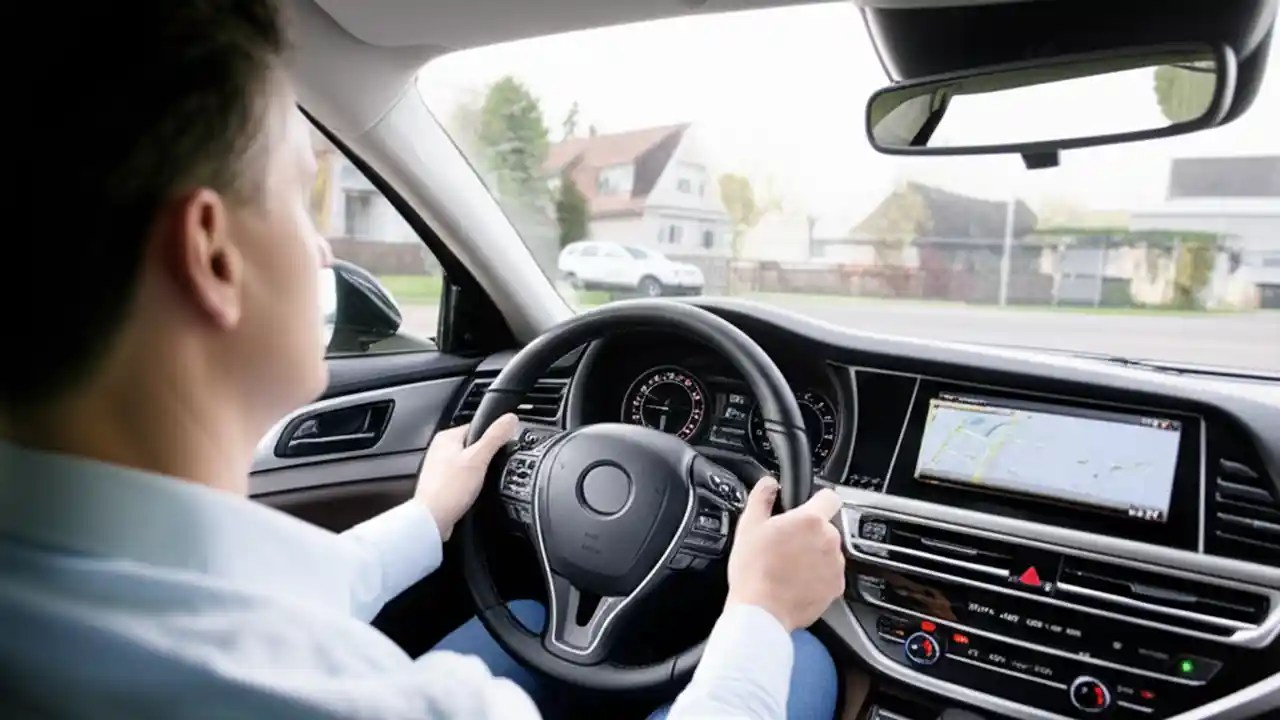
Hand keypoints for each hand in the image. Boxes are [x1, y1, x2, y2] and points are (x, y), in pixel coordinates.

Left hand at [414, 414, 518, 540]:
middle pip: (474, 446)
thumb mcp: (479, 459)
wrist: (432, 520)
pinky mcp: (442, 484)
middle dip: (485, 458)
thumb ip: (495, 437)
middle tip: (491, 468)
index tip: (501, 448)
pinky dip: (470, 484)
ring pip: (468, 463)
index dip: (492, 437)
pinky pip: (462, 478)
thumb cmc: (450, 490)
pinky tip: (472, 492)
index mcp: (447, 437)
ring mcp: (439, 468)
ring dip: (477, 472)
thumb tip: (510, 419)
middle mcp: (440, 450)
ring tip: (480, 483)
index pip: (477, 427)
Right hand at [724, 477, 845, 631]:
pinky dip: (818, 577)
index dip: (818, 500)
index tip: (808, 507)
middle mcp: (829, 540)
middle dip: (810, 533)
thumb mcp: (749, 526)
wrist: (761, 611)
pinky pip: (830, 574)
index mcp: (810, 520)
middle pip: (825, 527)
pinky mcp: (837, 587)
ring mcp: (835, 565)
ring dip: (815, 554)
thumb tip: (769, 483)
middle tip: (786, 545)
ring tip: (789, 566)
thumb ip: (762, 497)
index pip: (830, 497)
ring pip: (828, 551)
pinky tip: (796, 582)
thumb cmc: (753, 570)